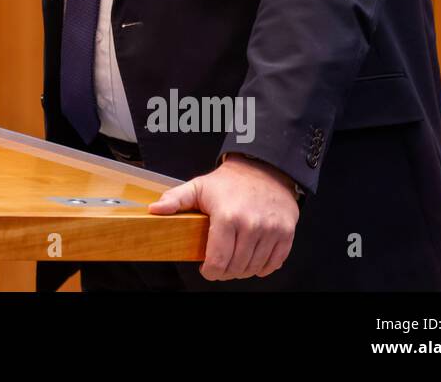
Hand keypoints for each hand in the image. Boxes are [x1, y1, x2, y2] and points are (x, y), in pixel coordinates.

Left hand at [147, 153, 298, 280]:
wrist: (264, 169)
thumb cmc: (229, 182)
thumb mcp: (198, 187)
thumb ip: (175, 199)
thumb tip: (155, 209)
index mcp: (227, 216)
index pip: (218, 261)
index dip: (209, 271)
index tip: (206, 269)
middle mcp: (251, 225)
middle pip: (235, 268)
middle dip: (224, 272)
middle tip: (219, 265)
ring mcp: (271, 230)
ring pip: (254, 268)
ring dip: (242, 270)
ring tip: (234, 261)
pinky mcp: (286, 233)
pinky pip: (274, 263)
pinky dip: (262, 267)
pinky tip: (252, 259)